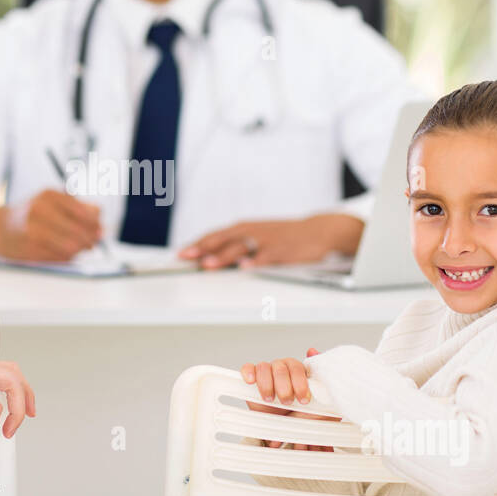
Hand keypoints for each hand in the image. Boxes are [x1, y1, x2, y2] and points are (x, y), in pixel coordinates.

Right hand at [0, 189, 102, 261]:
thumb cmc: (30, 214)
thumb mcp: (51, 201)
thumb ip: (77, 205)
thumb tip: (99, 215)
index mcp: (49, 195)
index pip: (83, 212)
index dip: (95, 224)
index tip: (100, 230)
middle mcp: (40, 211)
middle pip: (79, 231)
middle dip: (90, 239)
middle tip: (93, 243)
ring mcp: (33, 231)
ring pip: (70, 247)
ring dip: (80, 250)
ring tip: (81, 249)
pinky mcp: (30, 250)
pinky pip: (59, 258)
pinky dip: (67, 257)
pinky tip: (67, 254)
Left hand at [178, 214, 362, 268]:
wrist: (317, 230)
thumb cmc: (281, 235)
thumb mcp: (255, 235)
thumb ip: (233, 245)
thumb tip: (206, 257)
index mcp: (243, 228)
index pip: (214, 236)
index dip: (196, 244)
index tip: (179, 254)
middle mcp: (252, 232)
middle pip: (223, 240)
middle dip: (203, 248)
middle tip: (186, 257)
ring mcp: (267, 241)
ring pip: (241, 248)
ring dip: (224, 256)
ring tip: (208, 264)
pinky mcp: (283, 251)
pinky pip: (267, 256)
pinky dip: (256, 261)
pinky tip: (245, 267)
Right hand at [243, 348, 340, 450]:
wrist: (285, 430)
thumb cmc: (303, 416)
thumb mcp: (319, 406)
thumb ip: (322, 387)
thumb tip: (320, 362)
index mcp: (299, 371)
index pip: (298, 367)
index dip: (300, 383)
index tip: (303, 400)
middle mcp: (283, 369)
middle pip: (281, 367)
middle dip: (284, 386)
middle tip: (287, 402)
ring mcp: (267, 373)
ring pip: (264, 367)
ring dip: (267, 384)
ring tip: (270, 400)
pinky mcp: (252, 380)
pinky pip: (248, 368)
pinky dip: (249, 372)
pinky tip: (251, 381)